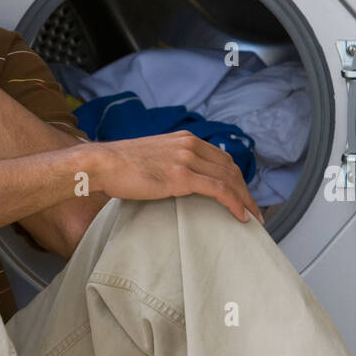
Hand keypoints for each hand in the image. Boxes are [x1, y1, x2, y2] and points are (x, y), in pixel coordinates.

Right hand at [82, 131, 265, 224]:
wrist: (102, 164)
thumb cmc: (120, 165)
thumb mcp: (152, 156)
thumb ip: (169, 162)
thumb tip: (176, 181)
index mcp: (184, 139)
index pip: (221, 158)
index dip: (236, 178)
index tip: (242, 194)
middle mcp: (189, 145)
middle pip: (230, 168)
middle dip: (245, 190)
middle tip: (253, 210)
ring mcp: (186, 159)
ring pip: (228, 179)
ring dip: (244, 199)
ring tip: (252, 217)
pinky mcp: (181, 176)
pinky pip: (218, 190)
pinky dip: (233, 203)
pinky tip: (240, 216)